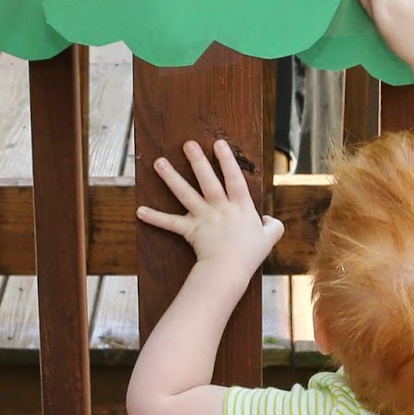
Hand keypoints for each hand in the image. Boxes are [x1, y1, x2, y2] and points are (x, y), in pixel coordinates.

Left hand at [137, 138, 284, 284]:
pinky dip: (155, 218)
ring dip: (171, 177)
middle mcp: (220, 207)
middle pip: (207, 180)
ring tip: (159, 162)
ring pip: (185, 194)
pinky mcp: (190, 230)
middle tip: (187, 144)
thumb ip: (273, 227)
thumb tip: (269, 221)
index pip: (234, 178)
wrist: (229, 270)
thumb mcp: (269, 238)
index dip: (227, 160)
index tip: (218, 143)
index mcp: (241, 206)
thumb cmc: (250, 255)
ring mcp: (203, 218)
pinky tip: (140, 211)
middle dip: (197, 161)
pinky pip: (170, 223)